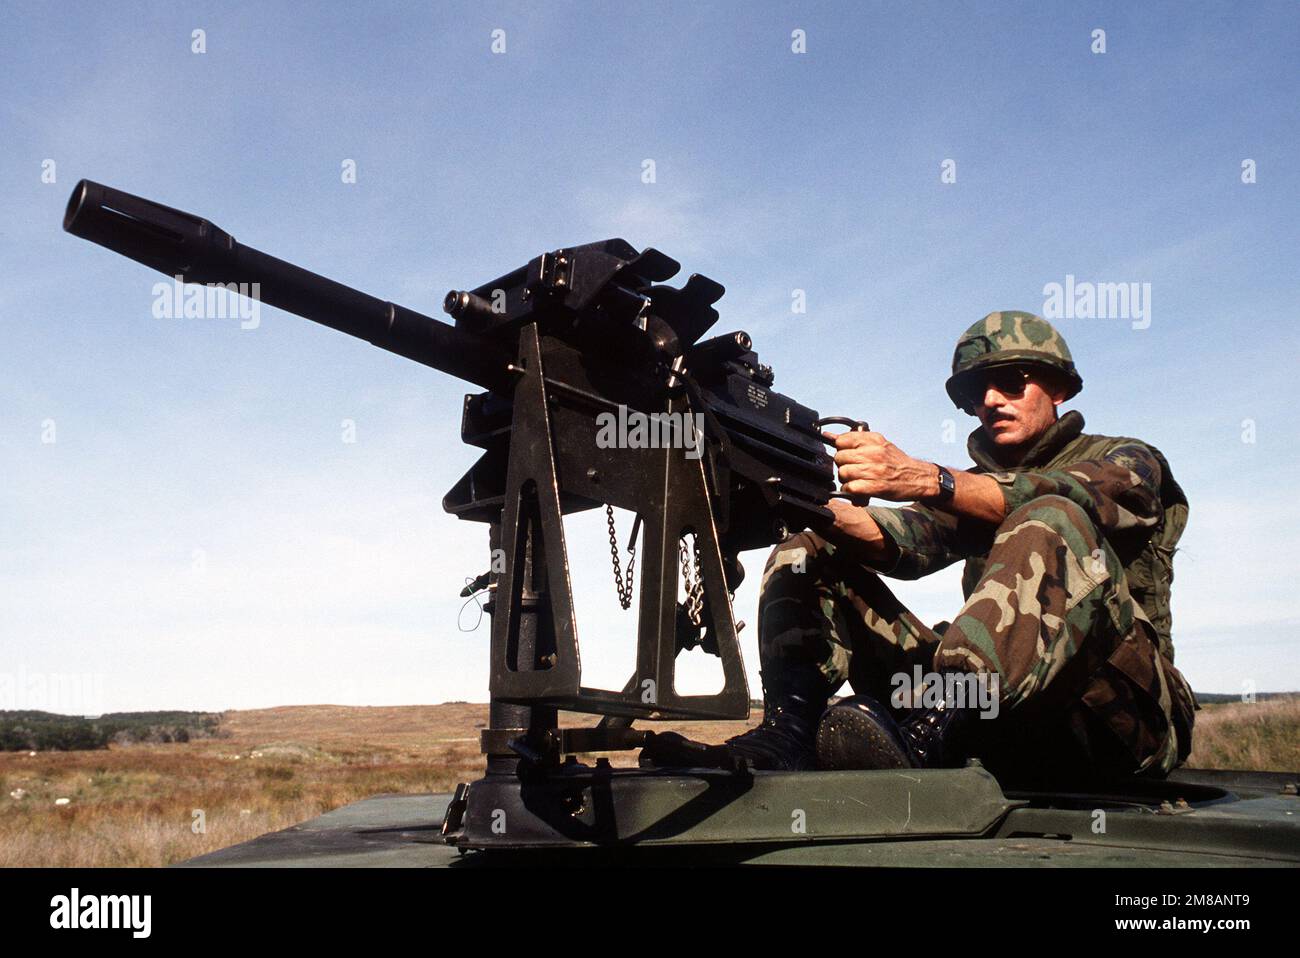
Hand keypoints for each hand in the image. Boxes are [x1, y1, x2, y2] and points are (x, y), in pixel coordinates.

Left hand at [822, 429, 939, 502]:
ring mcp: (874, 470)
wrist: (918, 478)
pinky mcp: (876, 486)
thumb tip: (829, 436)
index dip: (840, 449)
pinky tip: (856, 490)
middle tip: (851, 470)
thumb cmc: (896, 462)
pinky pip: (850, 487)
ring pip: (843, 472)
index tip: (846, 454)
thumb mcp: (879, 445)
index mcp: (874, 440)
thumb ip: (856, 440)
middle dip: (842, 465)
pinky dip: (850, 491)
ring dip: (846, 480)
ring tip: (854, 481)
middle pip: (840, 457)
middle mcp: (874, 453)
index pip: (842, 440)